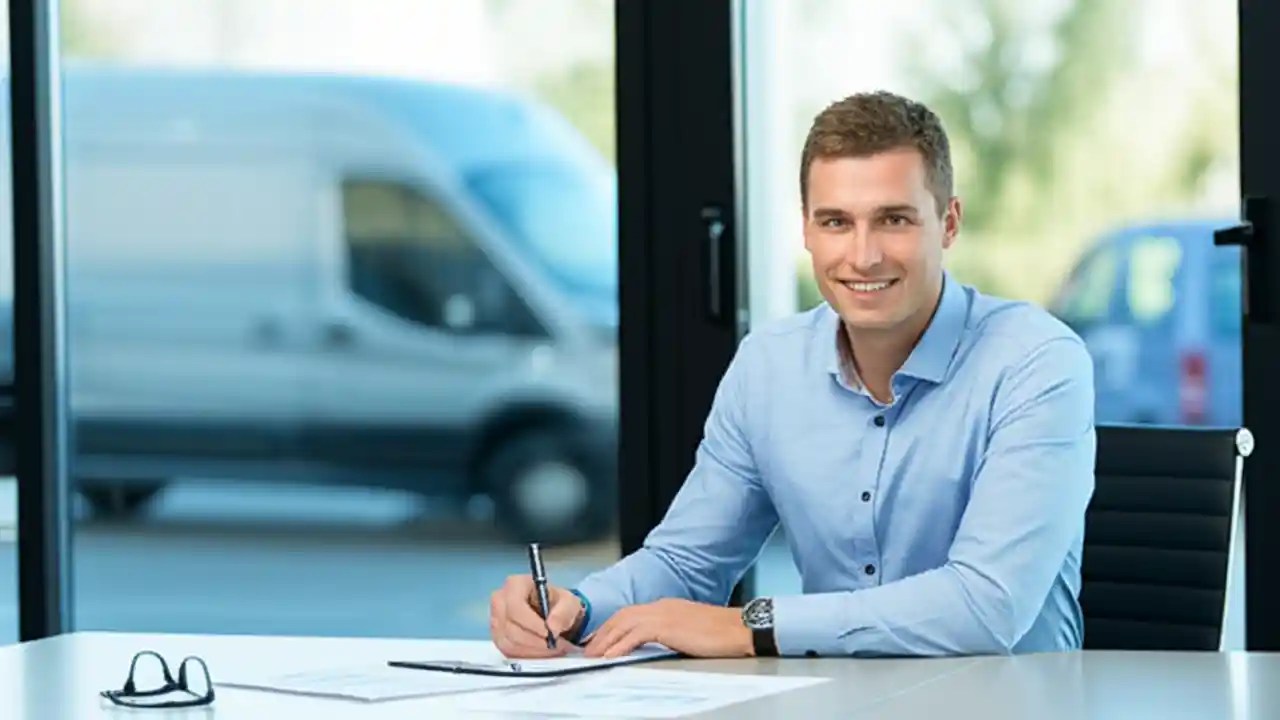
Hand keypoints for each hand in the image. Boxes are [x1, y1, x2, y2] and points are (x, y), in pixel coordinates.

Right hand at [489, 575, 584, 658]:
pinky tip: (543, 652)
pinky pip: (509, 652)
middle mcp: (500, 601)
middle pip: (511, 628)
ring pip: (510, 643)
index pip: (515, 607)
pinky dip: (529, 655)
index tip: (550, 634)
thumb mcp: (569, 603)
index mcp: (515, 585)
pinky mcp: (498, 638)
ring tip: (553, 649)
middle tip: (556, 645)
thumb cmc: (558, 604)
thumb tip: (552, 627)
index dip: (532, 624)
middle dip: (536, 641)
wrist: (553, 615)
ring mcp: (496, 621)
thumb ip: (563, 612)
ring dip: (534, 650)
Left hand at [583, 599, 752, 658]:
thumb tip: (657, 645)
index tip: (599, 642)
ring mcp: (663, 613)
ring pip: (623, 624)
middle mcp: (661, 606)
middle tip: (587, 650)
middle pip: (621, 617)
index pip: (630, 615)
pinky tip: (611, 657)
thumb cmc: (721, 633)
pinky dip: (620, 646)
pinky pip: (635, 635)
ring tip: (592, 656)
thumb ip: (671, 633)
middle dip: (602, 634)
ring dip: (605, 641)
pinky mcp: (667, 625)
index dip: (612, 628)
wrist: (740, 628)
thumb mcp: (690, 631)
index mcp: (665, 607)